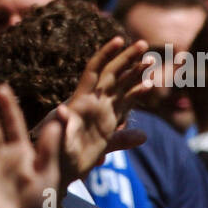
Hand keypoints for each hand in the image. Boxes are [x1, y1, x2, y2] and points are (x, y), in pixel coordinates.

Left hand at [52, 35, 150, 181]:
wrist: (60, 169)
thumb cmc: (56, 152)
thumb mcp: (59, 138)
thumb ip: (63, 125)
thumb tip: (59, 110)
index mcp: (81, 100)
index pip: (95, 70)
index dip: (106, 54)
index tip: (119, 39)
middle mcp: (94, 101)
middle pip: (113, 73)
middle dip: (127, 58)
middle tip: (143, 43)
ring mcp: (103, 111)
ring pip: (122, 86)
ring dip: (136, 73)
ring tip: (151, 60)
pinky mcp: (110, 124)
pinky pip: (126, 105)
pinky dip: (138, 95)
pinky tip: (150, 86)